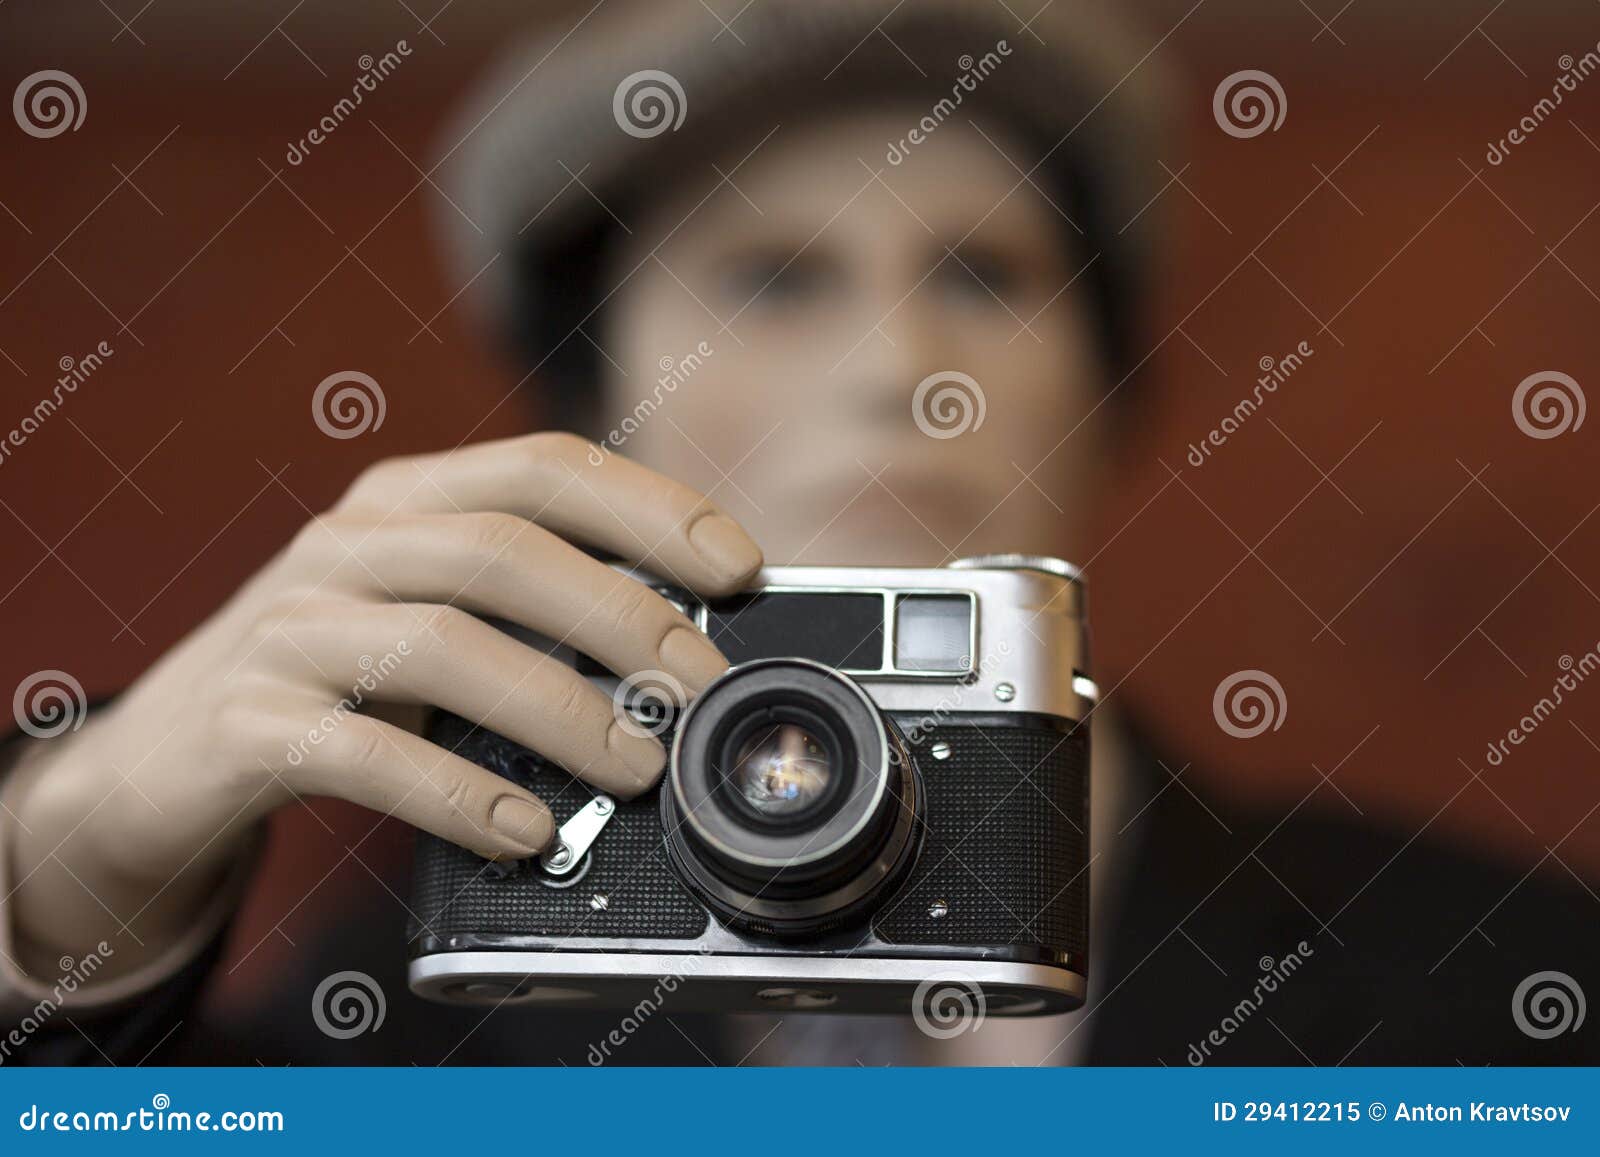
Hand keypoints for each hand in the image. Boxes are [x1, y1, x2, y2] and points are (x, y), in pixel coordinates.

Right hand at [3, 432, 760, 978]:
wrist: (166, 757)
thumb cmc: (337, 680)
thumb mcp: (430, 615)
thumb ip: (529, 609)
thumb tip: (684, 648)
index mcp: (407, 499)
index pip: (544, 467)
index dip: (652, 507)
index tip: (739, 567)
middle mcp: (347, 543)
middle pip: (505, 551)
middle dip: (625, 618)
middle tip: (701, 689)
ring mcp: (290, 628)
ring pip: (445, 645)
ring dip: (561, 711)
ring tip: (639, 768)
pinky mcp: (249, 723)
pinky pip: (367, 753)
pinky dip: (460, 793)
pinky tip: (526, 831)